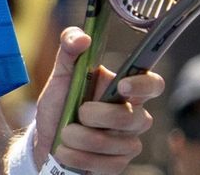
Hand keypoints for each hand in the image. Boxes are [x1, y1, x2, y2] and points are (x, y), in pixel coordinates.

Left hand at [31, 27, 163, 173]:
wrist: (46, 138)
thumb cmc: (60, 103)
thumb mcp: (60, 74)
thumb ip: (69, 49)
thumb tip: (82, 36)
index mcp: (125, 89)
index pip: (153, 84)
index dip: (143, 85)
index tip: (120, 86)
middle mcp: (133, 116)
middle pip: (131, 118)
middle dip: (94, 116)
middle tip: (76, 114)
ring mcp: (128, 142)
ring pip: (112, 143)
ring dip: (78, 138)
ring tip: (64, 134)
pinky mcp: (118, 164)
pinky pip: (103, 164)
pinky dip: (77, 157)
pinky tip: (67, 151)